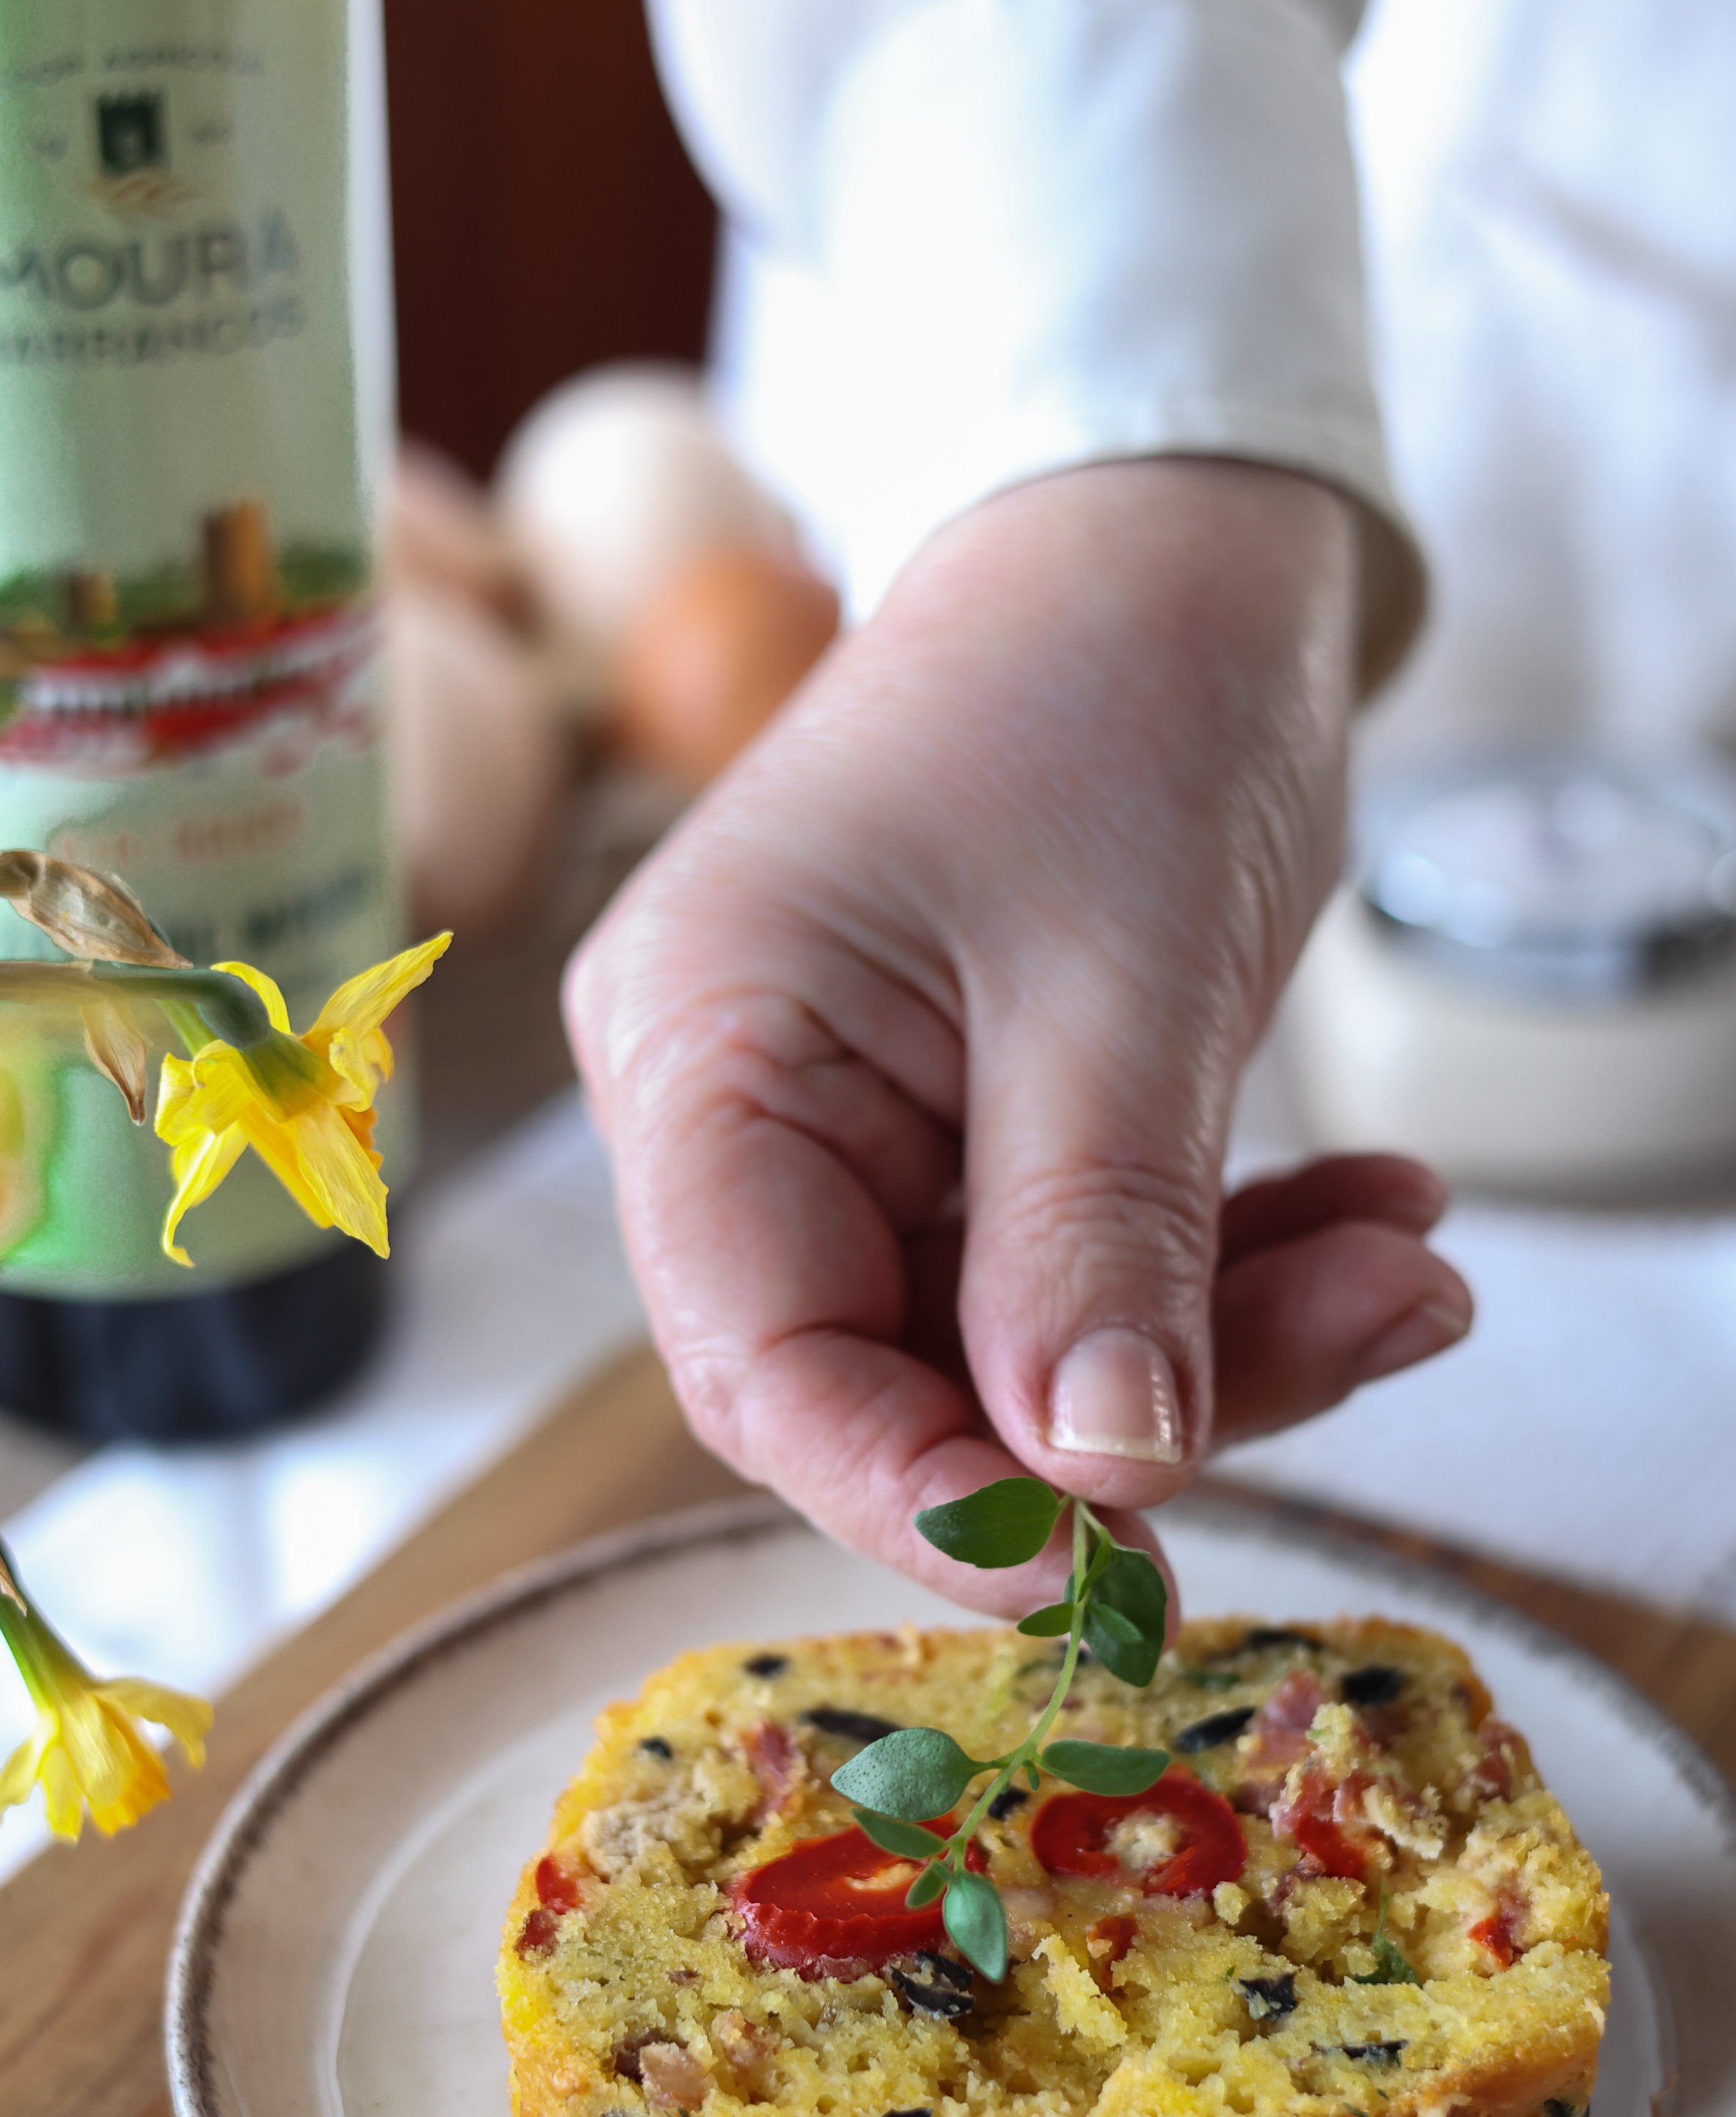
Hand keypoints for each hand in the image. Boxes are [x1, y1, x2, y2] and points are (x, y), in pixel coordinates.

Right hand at [568, 459, 1469, 1612]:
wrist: (1165, 542)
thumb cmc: (1112, 688)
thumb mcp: (1125, 978)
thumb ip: (1098, 1240)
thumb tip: (1102, 1486)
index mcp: (702, 1055)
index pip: (760, 1361)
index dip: (921, 1499)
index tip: (1110, 1574)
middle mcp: (738, 1110)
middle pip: (900, 1373)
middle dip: (1133, 1406)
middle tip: (1375, 1334)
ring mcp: (847, 1125)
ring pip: (1013, 1342)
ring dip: (1228, 1336)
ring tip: (1414, 1266)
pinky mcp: (957, 1128)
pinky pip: (1076, 1268)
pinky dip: (1227, 1273)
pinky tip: (1375, 1221)